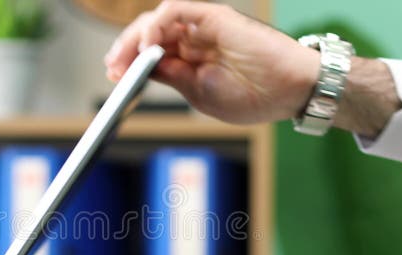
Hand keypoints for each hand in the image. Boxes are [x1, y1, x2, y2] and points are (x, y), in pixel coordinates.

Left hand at [104, 0, 319, 124]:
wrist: (290, 90)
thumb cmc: (254, 96)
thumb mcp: (199, 92)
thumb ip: (170, 76)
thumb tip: (140, 68)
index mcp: (192, 60)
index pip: (152, 53)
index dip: (129, 62)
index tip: (113, 76)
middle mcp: (195, 39)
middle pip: (150, 34)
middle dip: (125, 49)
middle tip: (112, 67)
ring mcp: (203, 26)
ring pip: (158, 20)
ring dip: (136, 37)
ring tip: (125, 58)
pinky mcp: (213, 16)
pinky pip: (175, 10)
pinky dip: (156, 25)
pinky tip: (148, 45)